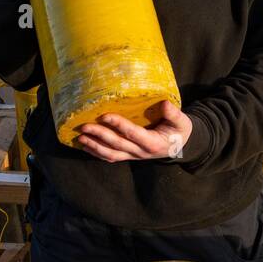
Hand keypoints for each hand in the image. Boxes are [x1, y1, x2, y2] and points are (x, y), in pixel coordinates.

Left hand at [75, 101, 192, 162]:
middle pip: (117, 145)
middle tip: (85, 126)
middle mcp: (141, 152)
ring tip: (80, 138)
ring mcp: (133, 156)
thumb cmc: (179, 131)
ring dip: (94, 147)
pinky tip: (85, 146)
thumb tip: (164, 104)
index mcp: (153, 143)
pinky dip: (97, 152)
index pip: (133, 134)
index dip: (118, 125)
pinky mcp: (129, 156)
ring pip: (111, 154)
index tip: (105, 115)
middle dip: (99, 135)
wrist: (180, 146)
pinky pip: (111, 157)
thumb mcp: (182, 122)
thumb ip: (174, 114)